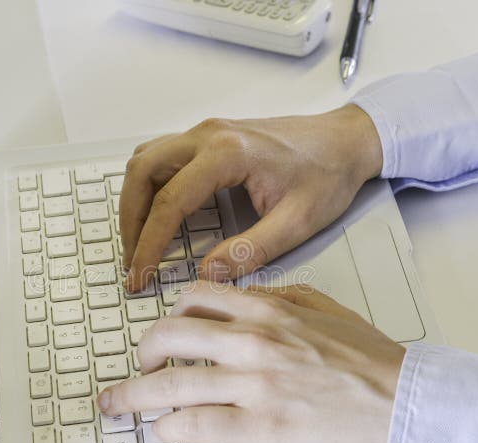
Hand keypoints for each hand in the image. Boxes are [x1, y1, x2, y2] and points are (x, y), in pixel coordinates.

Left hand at [97, 281, 404, 442]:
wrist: (410, 407)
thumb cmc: (375, 365)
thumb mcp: (327, 311)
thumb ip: (283, 300)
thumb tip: (248, 301)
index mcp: (270, 310)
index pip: (196, 299)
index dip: (167, 317)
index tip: (160, 334)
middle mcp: (255, 341)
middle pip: (169, 336)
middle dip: (141, 353)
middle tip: (136, 368)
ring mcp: (254, 384)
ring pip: (171, 384)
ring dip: (135, 397)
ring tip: (121, 405)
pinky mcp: (260, 428)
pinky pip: (194, 424)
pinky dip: (169, 427)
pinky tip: (164, 431)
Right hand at [120, 105, 382, 291]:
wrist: (347, 140)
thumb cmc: (328, 174)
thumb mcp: (296, 222)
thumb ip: (249, 251)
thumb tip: (206, 275)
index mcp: (228, 153)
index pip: (169, 201)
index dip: (149, 244)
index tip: (140, 274)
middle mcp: (208, 134)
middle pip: (142, 172)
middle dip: (130, 221)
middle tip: (132, 261)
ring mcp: (206, 131)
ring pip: (144, 159)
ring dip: (134, 199)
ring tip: (137, 240)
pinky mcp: (209, 136)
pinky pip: (160, 155)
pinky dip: (148, 183)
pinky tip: (155, 211)